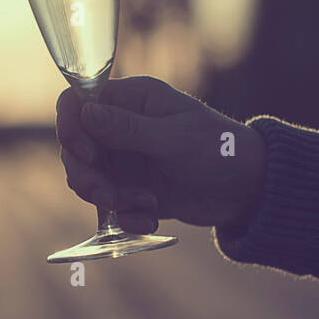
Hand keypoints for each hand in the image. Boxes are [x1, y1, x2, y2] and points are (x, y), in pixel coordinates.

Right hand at [55, 76, 266, 233]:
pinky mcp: (130, 188)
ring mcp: (124, 159)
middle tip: (107, 196)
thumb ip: (129, 129)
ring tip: (144, 205)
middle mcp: (120, 127)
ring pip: (87, 178)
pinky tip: (150, 218)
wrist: (248, 190)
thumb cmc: (220, 150)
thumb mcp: (176, 139)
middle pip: (75, 146)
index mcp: (132, 100)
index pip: (77, 103)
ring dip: (107, 198)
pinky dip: (124, 216)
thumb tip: (86, 112)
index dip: (70, 126)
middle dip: (86, 175)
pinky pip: (107, 204)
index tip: (86, 152)